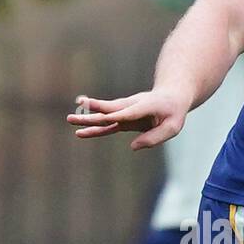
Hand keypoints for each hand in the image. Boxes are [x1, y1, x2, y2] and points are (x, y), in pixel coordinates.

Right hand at [67, 87, 188, 149]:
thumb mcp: (173, 127)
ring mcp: (125, 111)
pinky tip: (80, 132)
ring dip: (88, 117)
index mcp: (146, 106)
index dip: (118, 115)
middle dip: (95, 112)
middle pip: (110, 110)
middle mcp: (131, 106)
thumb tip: (133, 146)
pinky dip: (94, 127)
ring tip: (70, 119)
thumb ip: (155, 137)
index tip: (106, 118)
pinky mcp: (123, 118)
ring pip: (105, 115)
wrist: (170, 96)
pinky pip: (107, 124)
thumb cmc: (174, 112)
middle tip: (78, 112)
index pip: (130, 112)